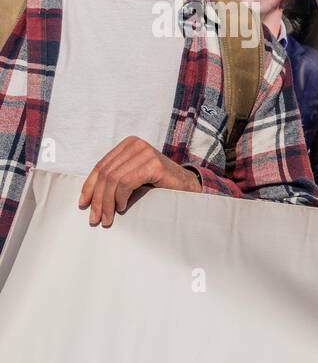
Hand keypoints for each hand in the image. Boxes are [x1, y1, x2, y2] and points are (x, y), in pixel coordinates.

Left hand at [78, 136, 200, 227]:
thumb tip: (88, 196)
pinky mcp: (154, 164)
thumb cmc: (160, 185)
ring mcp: (145, 153)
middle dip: (98, 199)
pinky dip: (121, 197)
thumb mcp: (133, 177)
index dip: (89, 186)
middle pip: (106, 174)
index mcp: (128, 145)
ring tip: (108, 218)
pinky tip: (123, 207)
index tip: (83, 204)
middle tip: (95, 218)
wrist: (189, 187)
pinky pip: (127, 182)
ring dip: (108, 202)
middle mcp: (136, 145)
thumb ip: (115, 178)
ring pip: (114, 179)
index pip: (101, 166)